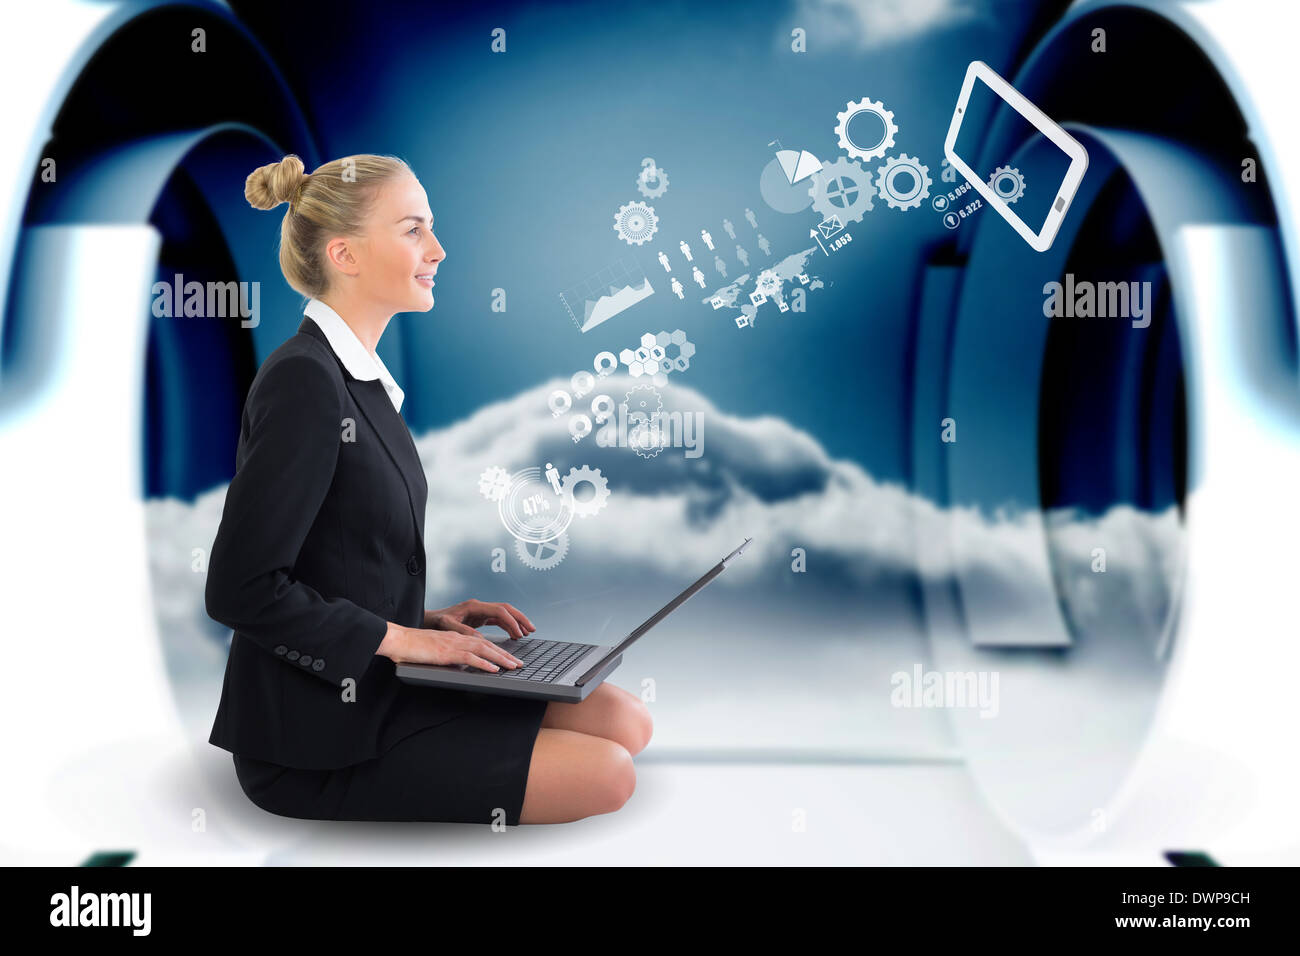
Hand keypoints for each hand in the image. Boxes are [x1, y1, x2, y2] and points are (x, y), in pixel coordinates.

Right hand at [379, 622, 523, 671]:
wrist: (398, 641)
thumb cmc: (413, 648)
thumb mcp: (436, 652)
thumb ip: (450, 657)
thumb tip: (461, 667)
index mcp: (456, 638)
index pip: (482, 643)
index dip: (497, 651)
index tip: (508, 659)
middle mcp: (458, 639)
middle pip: (488, 645)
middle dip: (506, 655)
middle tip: (519, 664)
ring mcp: (453, 644)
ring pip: (484, 650)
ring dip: (501, 659)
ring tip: (513, 667)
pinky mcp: (447, 652)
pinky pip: (470, 657)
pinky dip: (484, 663)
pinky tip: (494, 669)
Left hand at [424, 599, 535, 640]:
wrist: (430, 620)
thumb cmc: (436, 622)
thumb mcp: (447, 626)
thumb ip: (462, 631)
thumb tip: (479, 638)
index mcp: (474, 606)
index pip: (499, 611)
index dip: (511, 622)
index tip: (519, 633)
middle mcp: (480, 606)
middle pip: (506, 609)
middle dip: (520, 618)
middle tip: (532, 629)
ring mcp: (481, 611)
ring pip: (505, 614)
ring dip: (517, 623)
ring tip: (527, 633)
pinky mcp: (480, 618)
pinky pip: (499, 620)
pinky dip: (508, 627)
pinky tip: (514, 635)